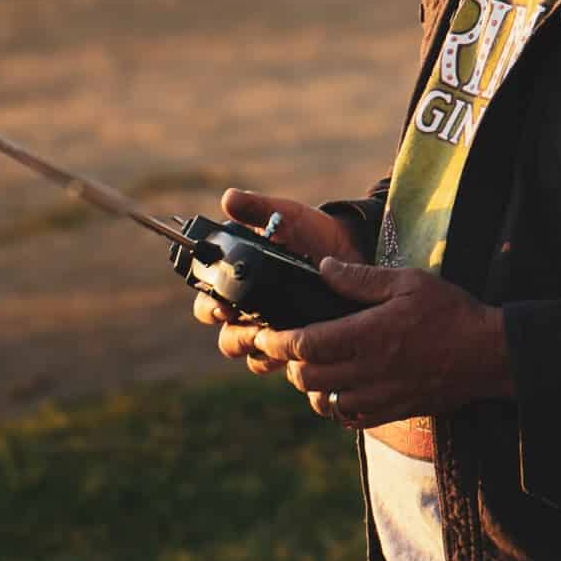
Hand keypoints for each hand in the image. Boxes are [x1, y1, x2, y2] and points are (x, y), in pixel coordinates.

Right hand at [191, 189, 364, 373]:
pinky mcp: (298, 343)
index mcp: (240, 280)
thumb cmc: (312, 230)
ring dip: (259, 349)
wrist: (352, 249)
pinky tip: (299, 346)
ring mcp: (275, 328)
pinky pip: (282, 362)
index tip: (223, 307)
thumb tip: (229, 198)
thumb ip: (258, 208)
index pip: (208, 300)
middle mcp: (251, 309)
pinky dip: (286, 357)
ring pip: (251, 355)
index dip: (209, 307)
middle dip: (234, 336)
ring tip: (275, 337)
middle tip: (252, 328)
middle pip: (226, 336)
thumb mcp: (286, 215)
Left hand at [249, 257, 513, 426]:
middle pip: (308, 378)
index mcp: (369, 336)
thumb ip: (361, 277)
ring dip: (312, 386)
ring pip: (325, 403)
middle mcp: (369, 371)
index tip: (266, 334)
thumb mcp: (408, 281)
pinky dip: (336, 406)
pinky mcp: (393, 411)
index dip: (279, 341)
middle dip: (290, 363)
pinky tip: (340, 388)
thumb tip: (323, 268)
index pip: (307, 345)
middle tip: (287, 346)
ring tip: (314, 365)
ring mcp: (381, 397)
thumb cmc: (450, 311)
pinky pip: (350, 419)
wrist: (488, 355)